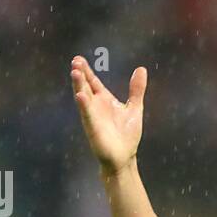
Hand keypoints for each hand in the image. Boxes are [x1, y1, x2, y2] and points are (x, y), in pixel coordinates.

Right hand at [70, 56, 145, 175]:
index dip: (87, 71)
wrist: (125, 156)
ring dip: (79, 85)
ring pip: (84, 98)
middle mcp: (96, 106)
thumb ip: (136, 90)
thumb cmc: (127, 134)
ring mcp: (93, 116)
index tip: (79, 59)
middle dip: (80, 74)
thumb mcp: (134, 107)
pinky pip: (87, 115)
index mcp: (104, 100)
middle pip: (85, 86)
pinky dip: (84, 105)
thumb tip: (141, 69)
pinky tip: (80, 95)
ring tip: (74, 72)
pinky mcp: (93, 128)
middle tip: (75, 61)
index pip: (93, 82)